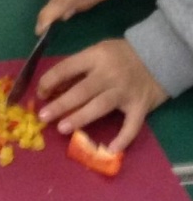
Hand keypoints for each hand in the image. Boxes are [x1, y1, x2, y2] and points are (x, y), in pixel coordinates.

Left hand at [36, 38, 166, 152]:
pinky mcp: (141, 106)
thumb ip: (77, 68)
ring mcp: (126, 91)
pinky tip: (110, 149)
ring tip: (62, 128)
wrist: (160, 56)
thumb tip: (52, 88)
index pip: (66, 68)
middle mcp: (110, 74)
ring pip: (100, 106)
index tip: (40, 94)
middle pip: (82, 90)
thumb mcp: (97, 52)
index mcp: (95, 57)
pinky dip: (123, 138)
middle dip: (61, 104)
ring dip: (80, 117)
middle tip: (43, 116)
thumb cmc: (120, 54)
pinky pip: (132, 124)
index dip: (50, 81)